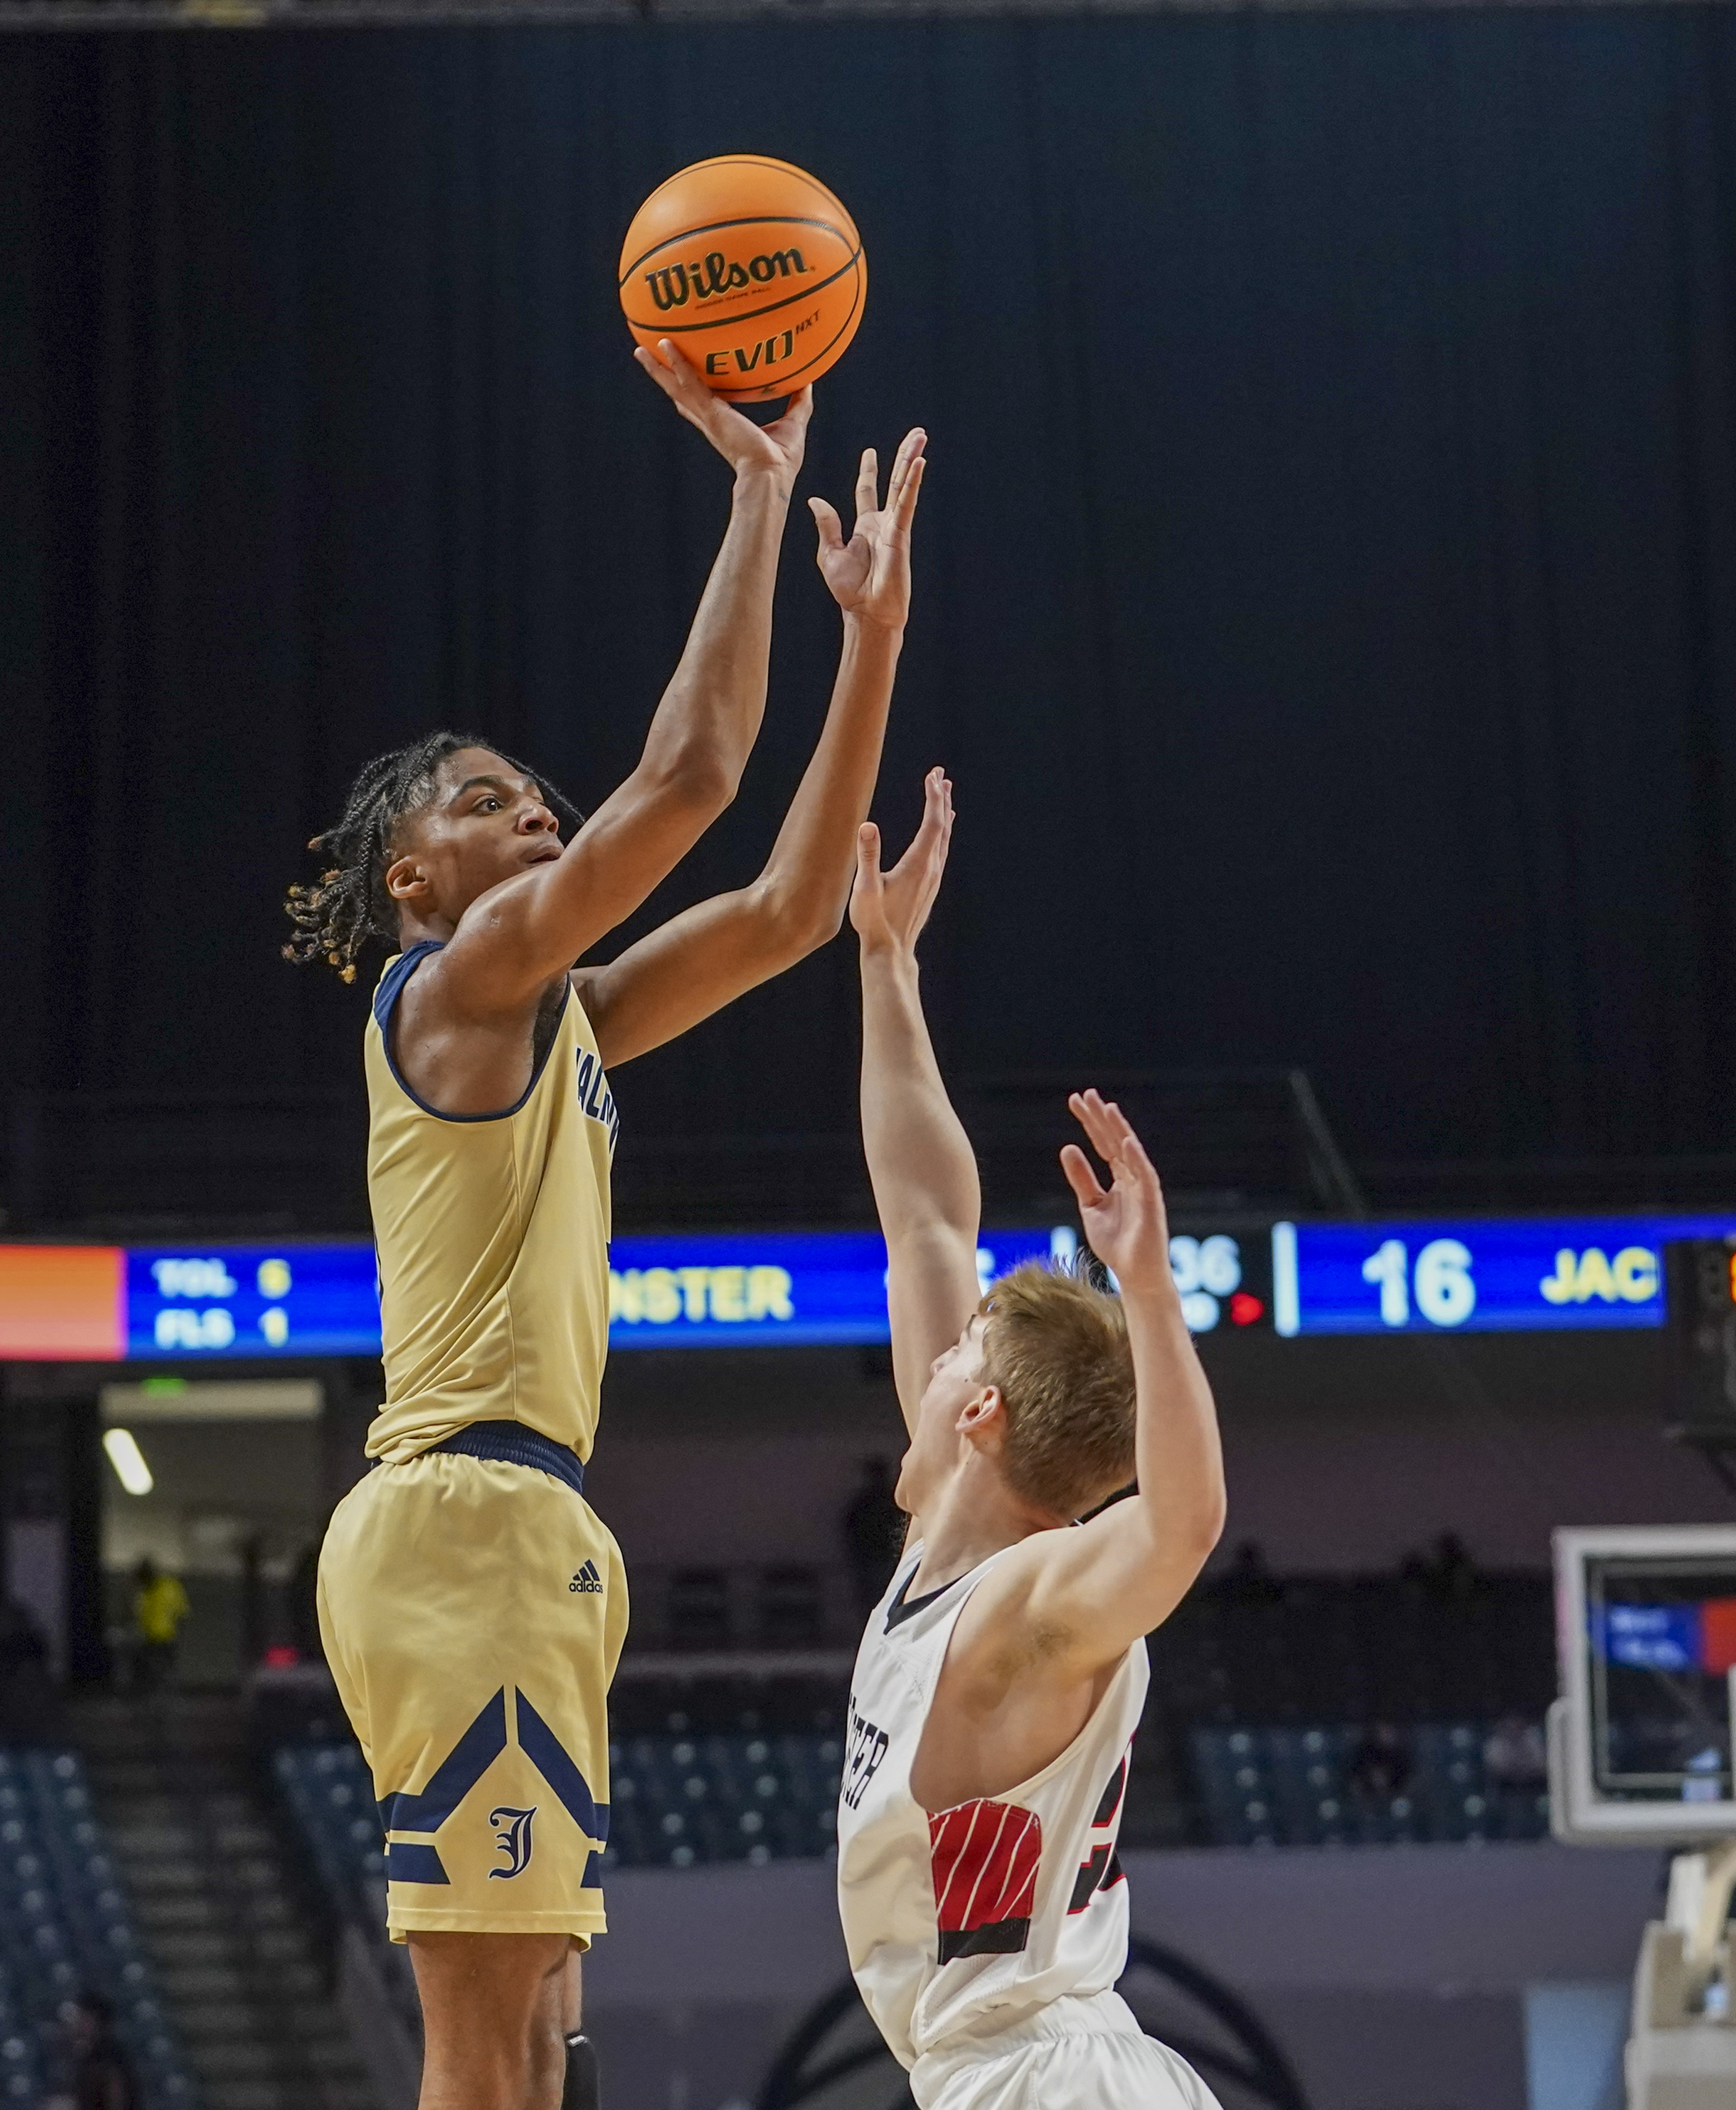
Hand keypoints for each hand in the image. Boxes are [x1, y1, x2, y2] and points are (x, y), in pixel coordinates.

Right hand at [634, 339, 812, 485]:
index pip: (701, 406)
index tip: (679, 377)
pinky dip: (677, 365)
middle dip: (665, 378)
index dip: (689, 392)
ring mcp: (707, 417)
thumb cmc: (781, 460)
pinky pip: (689, 384)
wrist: (771, 474)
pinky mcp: (710, 414)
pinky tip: (666, 347)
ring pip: (676, 388)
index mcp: (724, 426)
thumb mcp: (793, 423)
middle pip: (680, 395)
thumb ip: (798, 401)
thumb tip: (808, 380)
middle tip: (650, 359)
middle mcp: (710, 422)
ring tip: (641, 350)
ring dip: (658, 369)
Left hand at [811, 429, 925, 630]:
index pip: (867, 491)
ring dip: (912, 460)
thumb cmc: (850, 591)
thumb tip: (815, 500)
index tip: (870, 453)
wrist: (866, 613)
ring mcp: (894, 527)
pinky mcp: (901, 534)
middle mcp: (882, 523)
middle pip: (894, 481)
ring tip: (921, 437)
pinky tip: (919, 463)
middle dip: (903, 456)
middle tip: (915, 434)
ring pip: (904, 485)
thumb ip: (827, 525)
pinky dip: (913, 482)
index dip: (868, 471)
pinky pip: (907, 503)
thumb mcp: (829, 554)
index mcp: (865, 527)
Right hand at [850, 768, 952, 954]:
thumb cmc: (874, 921)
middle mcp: (931, 869)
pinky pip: (941, 850)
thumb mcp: (865, 888)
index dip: (933, 797)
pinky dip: (942, 832)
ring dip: (943, 813)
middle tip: (940, 773)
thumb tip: (867, 825)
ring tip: (944, 793)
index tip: (933, 775)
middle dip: (941, 797)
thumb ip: (866, 856)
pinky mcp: (929, 886)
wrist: (890, 951)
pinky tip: (941, 830)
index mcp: (917, 865)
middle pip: (942, 825)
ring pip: (944, 838)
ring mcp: (933, 878)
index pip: (931, 823)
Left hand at [1060, 1092, 1174, 1300]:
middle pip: (1115, 1141)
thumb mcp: (1091, 1206)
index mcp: (1120, 1178)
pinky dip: (1137, 1159)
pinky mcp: (1152, 1204)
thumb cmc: (1116, 1244)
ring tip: (1106, 1108)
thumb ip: (1082, 1178)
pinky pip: (1145, 1177)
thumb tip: (1068, 1147)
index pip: (1103, 1143)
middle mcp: (1133, 1178)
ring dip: (1119, 1131)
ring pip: (1131, 1153)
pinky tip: (1126, 1142)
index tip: (1075, 1100)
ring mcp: (1144, 1189)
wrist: (1135, 1274)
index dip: (1090, 1122)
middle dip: (1101, 1118)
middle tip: (1086, 1094)